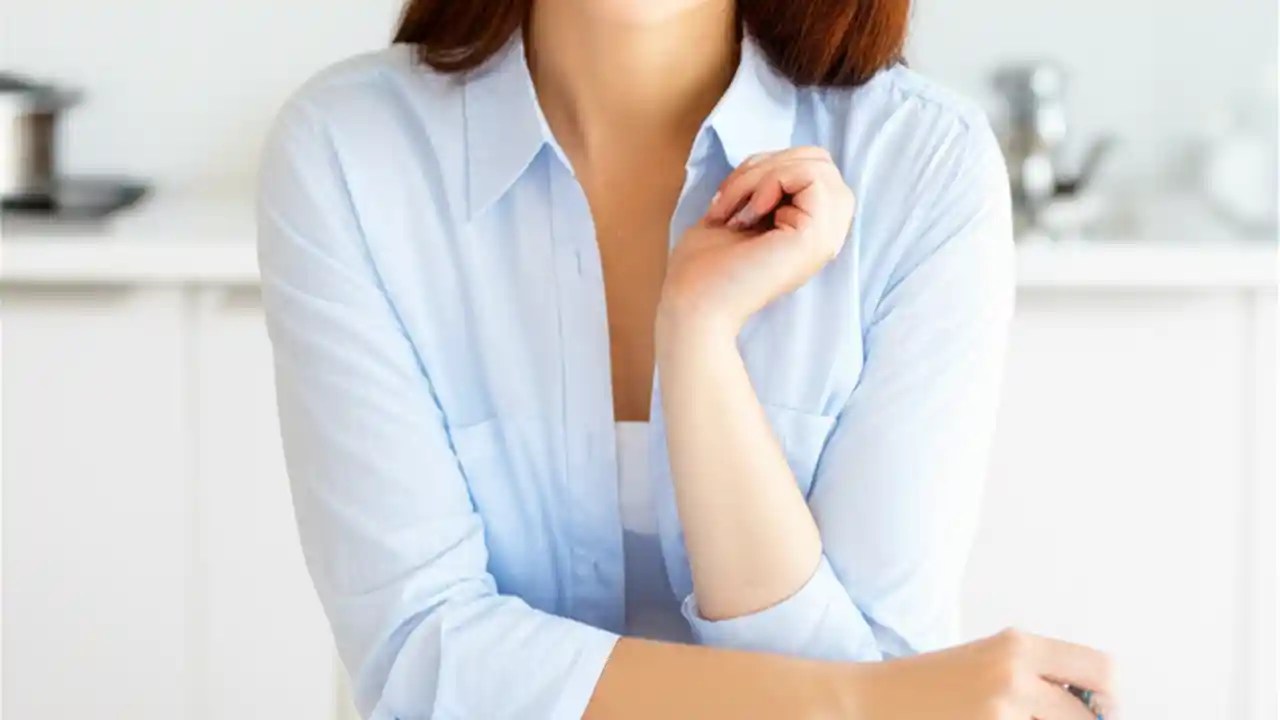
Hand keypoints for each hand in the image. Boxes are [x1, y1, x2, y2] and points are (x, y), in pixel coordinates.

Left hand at [658, 147, 854, 335]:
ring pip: (817, 163)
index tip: (729, 202)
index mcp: (808, 230)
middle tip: (732, 201)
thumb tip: (772, 159)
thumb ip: (763, 186)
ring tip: (740, 209)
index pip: (810, 167)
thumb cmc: (704, 268)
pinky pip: (811, 175)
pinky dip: (772, 181)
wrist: (694, 306)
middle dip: (767, 165)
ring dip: (766, 173)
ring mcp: (828, 235)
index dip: (767, 168)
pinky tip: (752, 214)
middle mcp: (826, 233)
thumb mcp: (737, 212)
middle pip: (818, 159)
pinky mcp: (818, 236)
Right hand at [850, 628, 1116, 719]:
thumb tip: (1093, 706)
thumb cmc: (926, 686)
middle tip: (1038, 719)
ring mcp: (1002, 713)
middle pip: (1090, 716)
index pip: (1103, 671)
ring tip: (1004, 716)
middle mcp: (1015, 676)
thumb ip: (1035, 675)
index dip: (1106, 699)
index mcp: (1018, 646)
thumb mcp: (985, 662)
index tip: (1091, 712)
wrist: (867, 702)